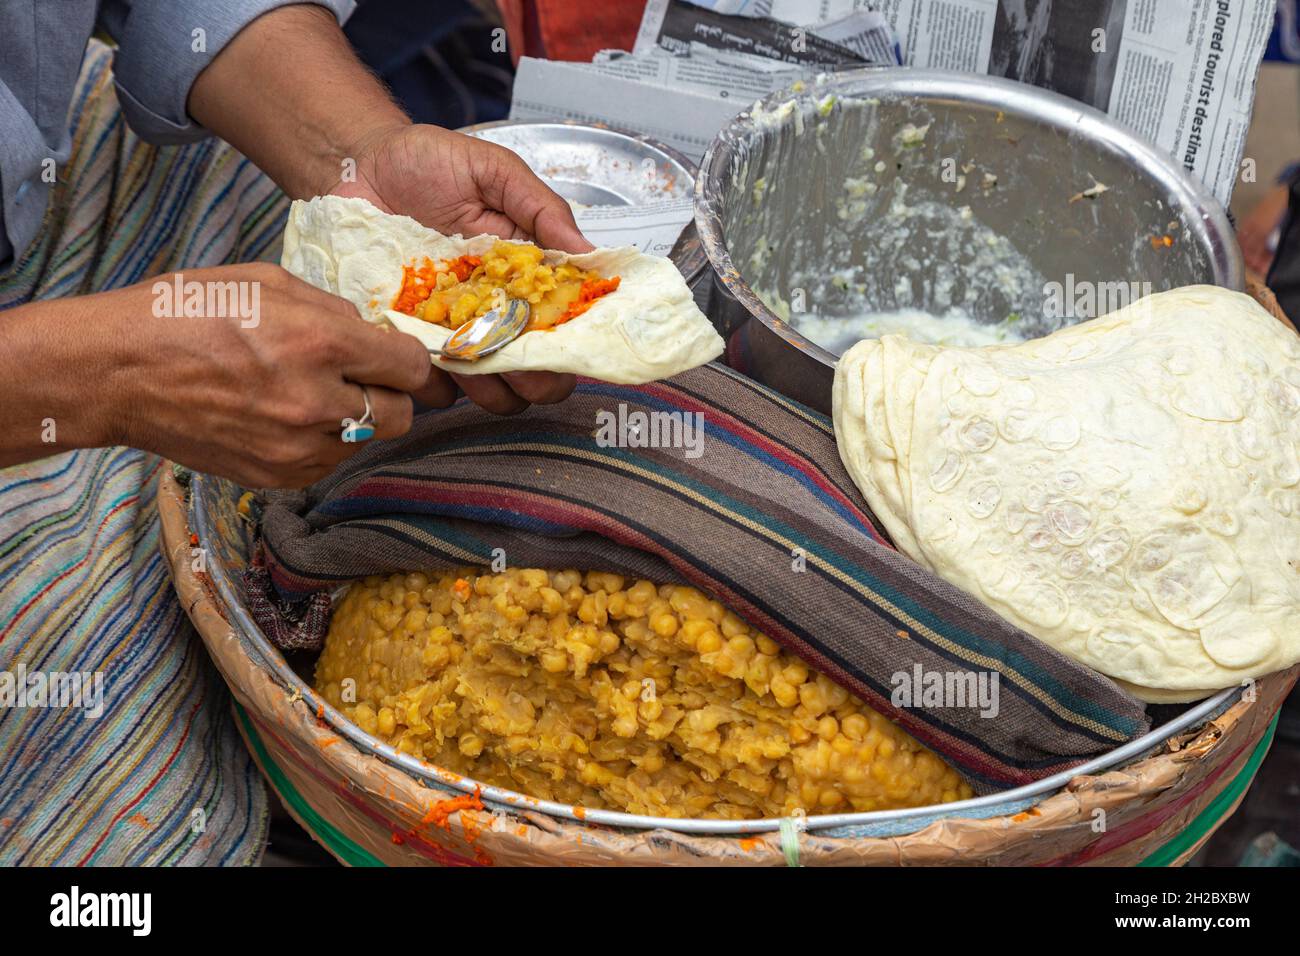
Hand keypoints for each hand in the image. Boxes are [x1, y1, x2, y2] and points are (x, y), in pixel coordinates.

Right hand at [85, 264, 433, 487]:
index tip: (408, 360)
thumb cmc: (185, 314)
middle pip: (402, 414)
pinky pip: (329, 461)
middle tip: (370, 378)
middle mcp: (317, 401)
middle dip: (394, 395)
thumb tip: (373, 331)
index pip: (411, 367)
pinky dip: (324, 441)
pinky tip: (291, 416)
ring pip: (367, 440)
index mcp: (319, 342)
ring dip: (359, 418)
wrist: (117, 374)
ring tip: (318, 393)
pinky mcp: (277, 476)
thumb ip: (332, 308)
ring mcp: (297, 447)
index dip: (416, 362)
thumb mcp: (265, 282)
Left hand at [329, 124, 592, 413]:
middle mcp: (499, 316)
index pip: (567, 331)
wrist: (357, 167)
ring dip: (492, 388)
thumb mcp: (492, 169)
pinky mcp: (415, 343)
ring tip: (469, 354)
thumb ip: (540, 207)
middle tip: (518, 355)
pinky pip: (435, 385)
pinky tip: (422, 350)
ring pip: (494, 394)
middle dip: (537, 378)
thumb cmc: (425, 163)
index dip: (573, 347)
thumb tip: (587, 251)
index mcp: (527, 280)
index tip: (563, 339)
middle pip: (538, 376)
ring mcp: (458, 334)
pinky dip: (435, 382)